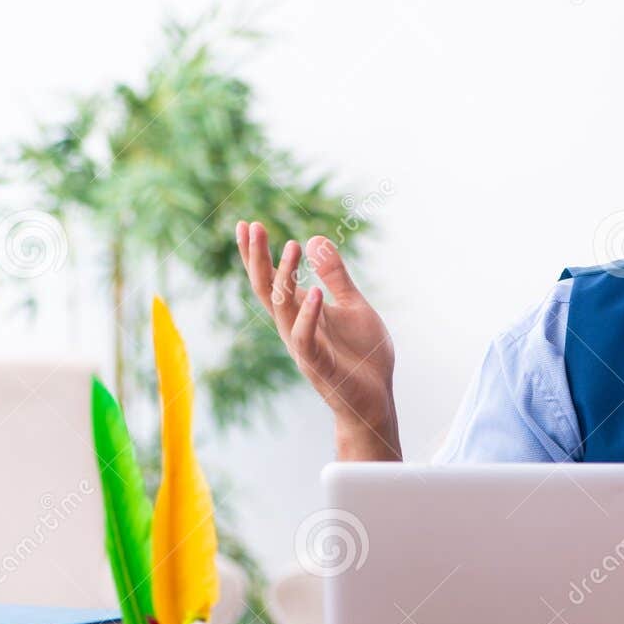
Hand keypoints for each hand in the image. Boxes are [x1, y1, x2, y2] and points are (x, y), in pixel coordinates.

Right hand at [237, 222, 400, 460]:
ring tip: (292, 246)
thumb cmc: (362, 356)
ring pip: (283, 310)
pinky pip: (306, 338)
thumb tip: (315, 239)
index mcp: (301, 313)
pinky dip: (308, 315)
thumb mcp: (353, 306)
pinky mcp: (319, 366)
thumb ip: (336, 276)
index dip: (257, 255)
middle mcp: (294, 327)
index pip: (271, 280)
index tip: (247, 224)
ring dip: (285, 278)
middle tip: (254, 226)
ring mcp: (304, 347)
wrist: (376, 399)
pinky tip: (315, 291)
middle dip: (258, 259)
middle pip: (267, 290)